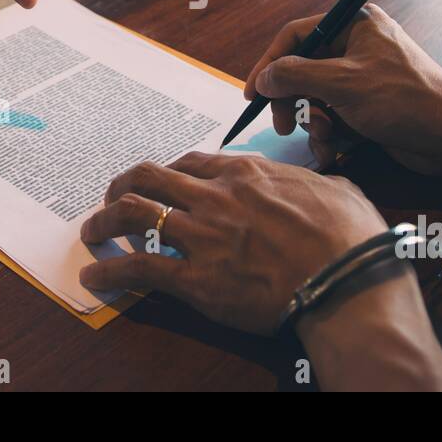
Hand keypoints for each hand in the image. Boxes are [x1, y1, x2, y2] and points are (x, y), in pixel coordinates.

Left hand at [79, 152, 388, 334]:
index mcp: (247, 174)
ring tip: (91, 233)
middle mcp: (217, 196)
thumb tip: (330, 184)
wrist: (347, 279)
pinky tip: (94, 279)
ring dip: (104, 221)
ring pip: (134, 213)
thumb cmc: (350, 237)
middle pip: (150, 177)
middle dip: (122, 185)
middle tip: (111, 198)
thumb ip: (319, 183)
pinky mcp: (197, 278)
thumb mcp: (338, 191)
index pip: (192, 162)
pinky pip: (140, 267)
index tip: (160, 183)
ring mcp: (204, 235)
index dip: (168, 172)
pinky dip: (110, 273)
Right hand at [243, 4, 441, 174]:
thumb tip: (264, 79)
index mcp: (354, 25)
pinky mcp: (369, 104)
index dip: (270, 64)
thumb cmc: (401, 98)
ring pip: (317, 96)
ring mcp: (363, 76)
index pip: (297, 36)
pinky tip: (334, 148)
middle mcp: (357, 45)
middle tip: (285, 126)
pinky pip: (335, 114)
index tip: (253, 93)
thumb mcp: (341, 83)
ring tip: (324, 139)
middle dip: (293, 100)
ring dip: (314, 122)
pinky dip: (330, 132)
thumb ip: (295, 75)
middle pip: (303, 69)